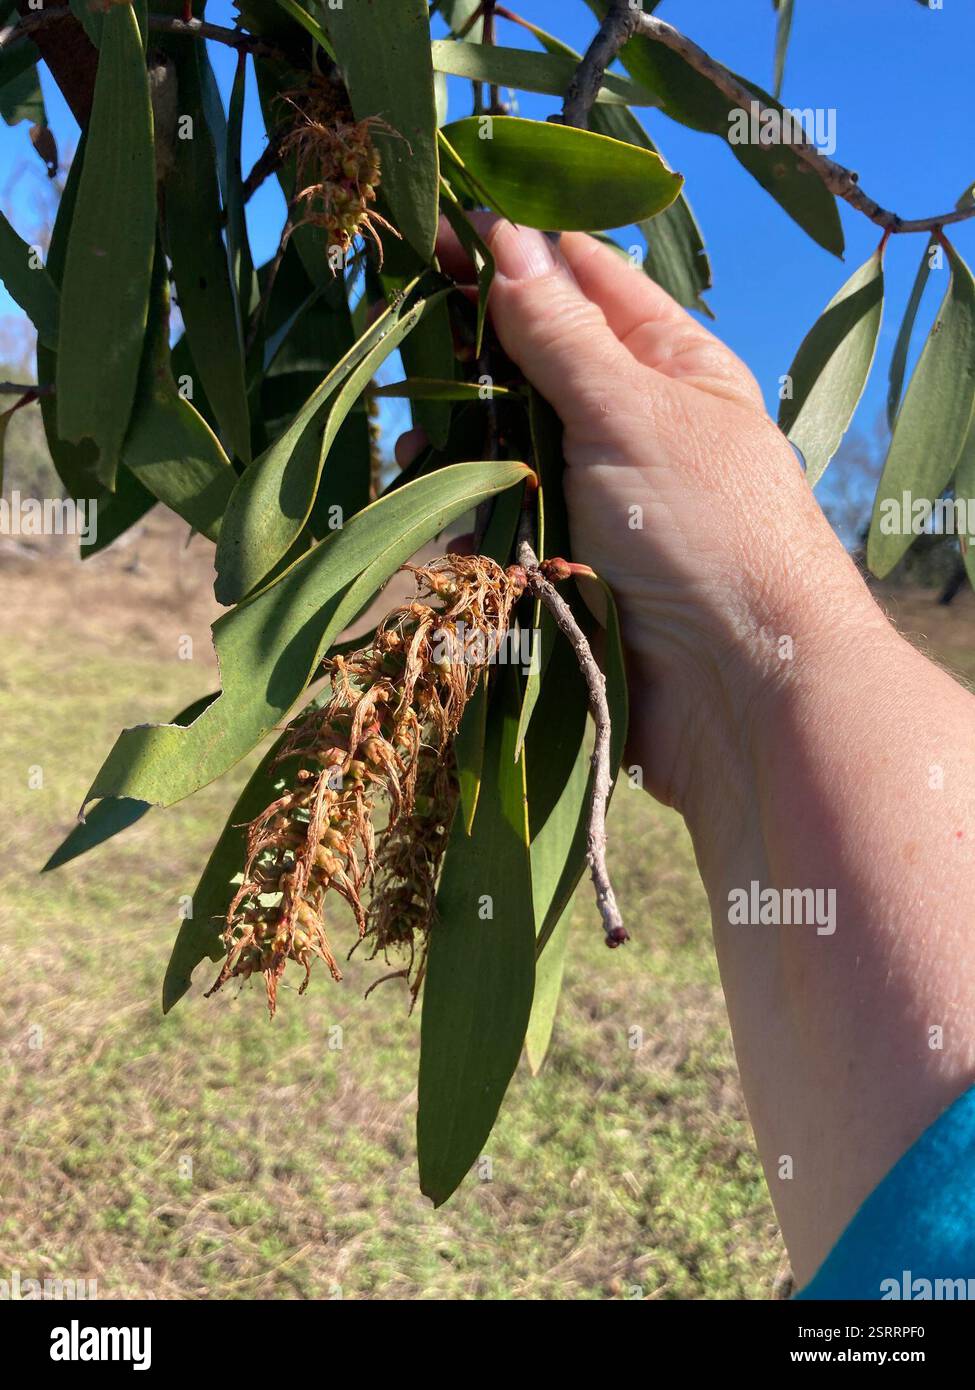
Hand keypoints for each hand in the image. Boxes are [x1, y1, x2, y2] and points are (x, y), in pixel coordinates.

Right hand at [435, 218, 885, 810]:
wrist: (736, 689)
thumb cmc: (706, 528)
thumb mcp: (632, 411)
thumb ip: (561, 333)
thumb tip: (505, 236)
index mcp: (668, 361)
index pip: (582, 277)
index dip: (513, 249)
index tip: (436, 230)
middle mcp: (632, 419)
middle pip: (533, 358)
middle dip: (470, 351)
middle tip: (406, 338)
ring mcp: (597, 494)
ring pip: (505, 441)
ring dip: (458, 441)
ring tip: (417, 448)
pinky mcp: (568, 562)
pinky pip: (502, 520)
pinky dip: (471, 515)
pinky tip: (446, 522)